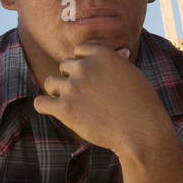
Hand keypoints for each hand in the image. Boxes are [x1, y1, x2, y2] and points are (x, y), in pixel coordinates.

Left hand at [33, 43, 170, 155]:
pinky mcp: (64, 109)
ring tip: (73, 105)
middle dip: (72, 79)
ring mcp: (73, 87)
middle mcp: (84, 67)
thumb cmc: (142, 104)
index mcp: (101, 54)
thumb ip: (118, 62)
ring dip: (58, 92)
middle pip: (64, 66)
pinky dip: (45, 106)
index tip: (92, 79)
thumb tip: (121, 52)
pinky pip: (40, 103)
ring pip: (50, 82)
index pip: (79, 51)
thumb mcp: (133, 74)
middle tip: (87, 96)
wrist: (141, 131)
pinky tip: (56, 112)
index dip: (83, 64)